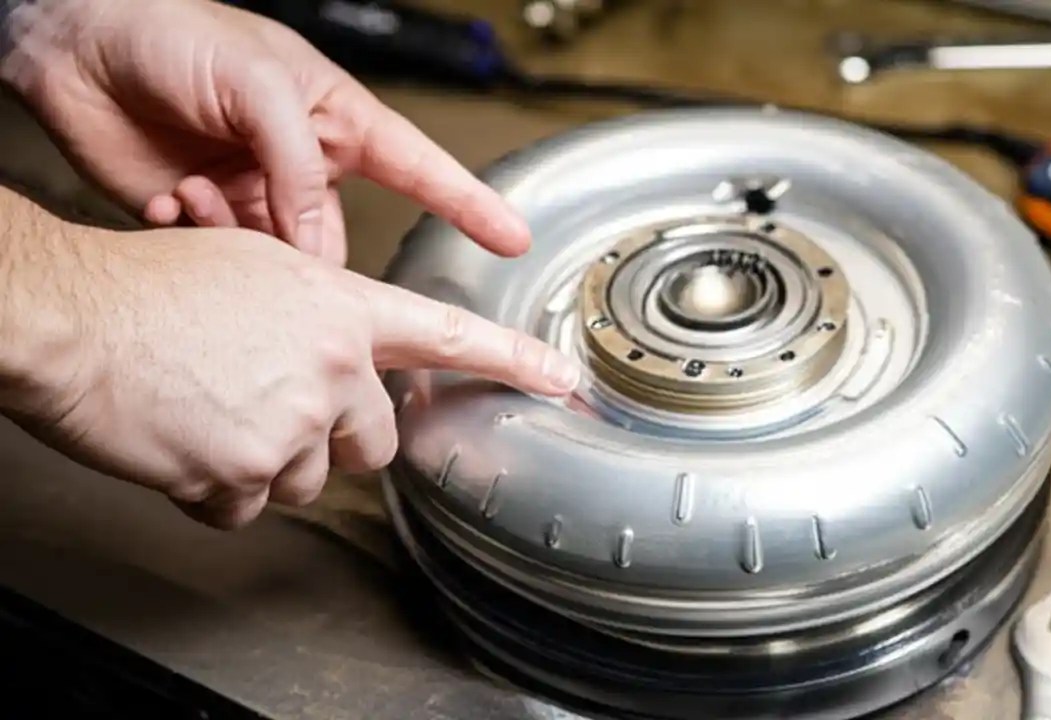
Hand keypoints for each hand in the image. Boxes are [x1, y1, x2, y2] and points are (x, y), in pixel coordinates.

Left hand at [1, 0, 526, 264]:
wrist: (75, 50)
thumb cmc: (175, 34)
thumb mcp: (258, 86)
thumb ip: (299, 166)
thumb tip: (315, 242)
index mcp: (336, 121)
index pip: (421, 169)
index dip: (471, 205)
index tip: (514, 238)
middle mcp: (300, 166)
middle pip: (336, 239)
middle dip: (307, 250)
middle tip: (273, 234)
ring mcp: (253, 196)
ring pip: (279, 260)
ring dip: (241, 238)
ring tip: (201, 193)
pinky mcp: (205, 221)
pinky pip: (221, 260)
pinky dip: (195, 237)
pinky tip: (172, 197)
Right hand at [3, 222, 579, 529]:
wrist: (74, 319)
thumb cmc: (149, 286)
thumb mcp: (255, 270)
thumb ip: (315, 315)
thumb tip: (336, 356)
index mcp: (340, 311)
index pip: (448, 337)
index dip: (513, 360)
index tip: (561, 380)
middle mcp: (330, 370)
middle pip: (376, 442)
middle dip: (339, 440)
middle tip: (283, 412)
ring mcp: (290, 428)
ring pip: (310, 479)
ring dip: (269, 463)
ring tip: (214, 414)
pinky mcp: (243, 477)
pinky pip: (250, 506)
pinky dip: (220, 487)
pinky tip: (187, 443)